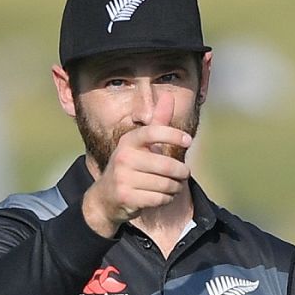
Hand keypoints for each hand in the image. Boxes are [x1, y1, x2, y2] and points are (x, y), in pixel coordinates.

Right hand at [82, 89, 192, 236]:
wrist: (106, 197)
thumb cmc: (131, 167)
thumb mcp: (141, 144)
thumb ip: (158, 123)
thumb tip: (169, 95)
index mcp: (128, 141)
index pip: (152, 132)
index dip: (173, 135)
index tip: (188, 141)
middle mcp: (123, 157)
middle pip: (166, 165)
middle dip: (181, 171)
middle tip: (185, 173)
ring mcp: (123, 178)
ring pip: (164, 184)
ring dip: (175, 187)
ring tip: (175, 186)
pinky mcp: (126, 198)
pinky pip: (158, 199)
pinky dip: (167, 199)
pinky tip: (165, 196)